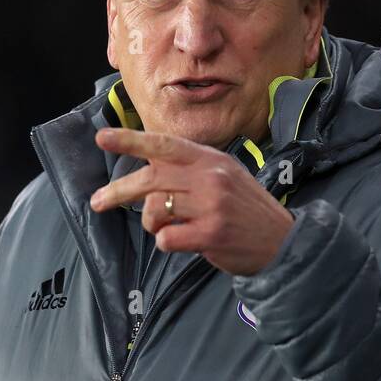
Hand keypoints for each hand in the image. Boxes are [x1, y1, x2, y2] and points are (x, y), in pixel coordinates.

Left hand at [89, 127, 293, 275]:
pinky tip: (186, 241)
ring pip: (154, 211)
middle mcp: (211, 177)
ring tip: (168, 228)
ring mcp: (212, 205)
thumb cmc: (246, 209)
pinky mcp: (211, 234)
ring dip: (152, 224)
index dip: (131, 141)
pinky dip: (168, 242)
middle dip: (117, 192)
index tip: (102, 138)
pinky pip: (166, 238)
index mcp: (211, 159)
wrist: (283, 240)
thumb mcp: (225, 175)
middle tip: (97, 202)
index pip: (165, 145)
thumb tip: (148, 168)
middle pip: (149, 180)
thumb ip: (191, 169)